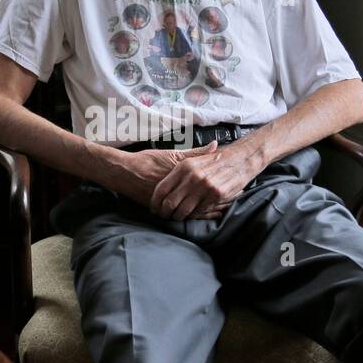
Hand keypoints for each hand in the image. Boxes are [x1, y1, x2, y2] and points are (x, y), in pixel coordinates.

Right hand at [113, 141, 227, 218]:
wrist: (126, 172)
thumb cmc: (149, 161)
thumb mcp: (173, 154)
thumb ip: (195, 153)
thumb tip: (215, 145)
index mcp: (184, 176)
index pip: (208, 183)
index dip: (222, 185)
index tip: (236, 186)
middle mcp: (180, 190)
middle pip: (204, 197)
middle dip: (219, 200)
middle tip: (234, 200)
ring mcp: (172, 201)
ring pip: (196, 209)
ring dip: (209, 210)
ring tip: (222, 211)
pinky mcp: (164, 209)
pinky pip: (184, 215)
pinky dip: (196, 215)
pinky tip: (204, 216)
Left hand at [150, 138, 264, 221]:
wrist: (241, 158)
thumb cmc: (216, 159)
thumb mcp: (195, 159)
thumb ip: (179, 169)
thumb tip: (160, 180)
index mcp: (184, 167)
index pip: (162, 189)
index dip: (155, 202)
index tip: (154, 208)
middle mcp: (192, 177)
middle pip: (170, 202)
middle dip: (165, 212)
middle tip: (164, 216)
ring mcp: (204, 187)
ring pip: (184, 210)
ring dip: (178, 216)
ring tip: (176, 217)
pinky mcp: (215, 195)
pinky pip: (199, 211)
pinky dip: (194, 214)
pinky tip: (192, 214)